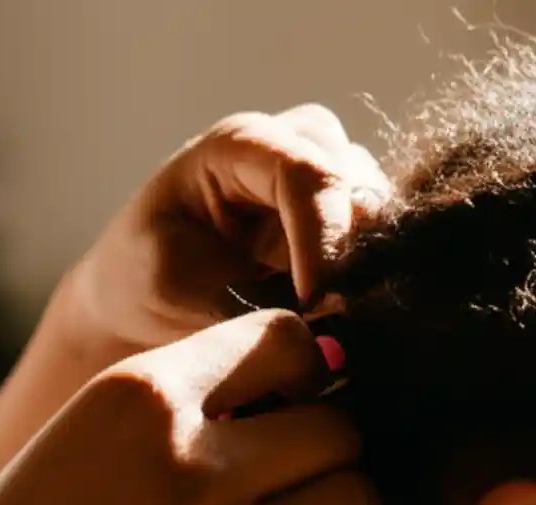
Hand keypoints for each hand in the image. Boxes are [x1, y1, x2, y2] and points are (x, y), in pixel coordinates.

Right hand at [0, 310, 375, 504]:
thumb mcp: (88, 435)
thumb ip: (191, 398)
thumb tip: (318, 371)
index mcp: (138, 396)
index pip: (283, 338)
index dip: (304, 368)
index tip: (294, 397)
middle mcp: (186, 465)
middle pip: (338, 428)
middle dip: (324, 449)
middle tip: (291, 475)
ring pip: (355, 501)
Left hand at [67, 105, 389, 351]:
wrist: (146, 295)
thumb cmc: (149, 283)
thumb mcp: (182, 293)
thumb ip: (247, 303)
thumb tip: (321, 330)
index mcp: (244, 143)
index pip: (311, 175)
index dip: (322, 241)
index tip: (310, 304)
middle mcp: (299, 143)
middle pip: (361, 187)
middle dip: (351, 257)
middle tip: (325, 317)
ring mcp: (334, 174)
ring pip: (384, 216)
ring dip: (364, 270)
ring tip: (326, 317)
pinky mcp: (354, 214)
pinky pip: (389, 243)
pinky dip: (371, 281)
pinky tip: (340, 314)